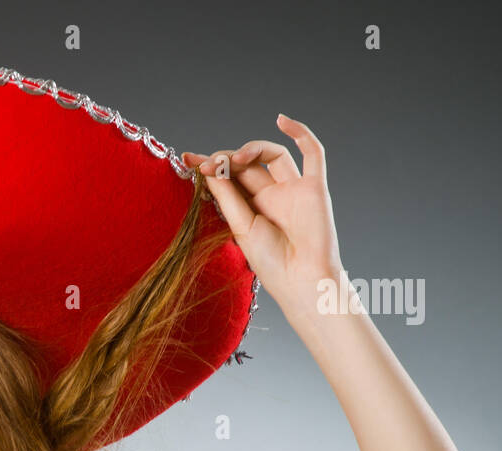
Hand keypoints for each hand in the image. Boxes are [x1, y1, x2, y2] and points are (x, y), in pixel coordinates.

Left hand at [181, 115, 345, 319]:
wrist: (301, 279)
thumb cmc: (271, 261)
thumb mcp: (241, 226)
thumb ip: (227, 196)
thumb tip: (209, 168)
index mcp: (251, 208)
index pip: (230, 178)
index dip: (210, 166)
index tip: (187, 159)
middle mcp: (272, 195)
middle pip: (248, 164)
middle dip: (225, 159)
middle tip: (206, 163)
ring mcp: (294, 189)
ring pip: (272, 155)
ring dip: (251, 149)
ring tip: (233, 158)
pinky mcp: (314, 187)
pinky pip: (313, 153)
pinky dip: (301, 133)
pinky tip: (281, 120)